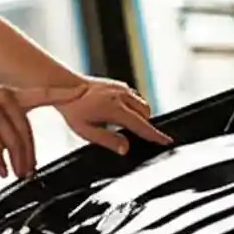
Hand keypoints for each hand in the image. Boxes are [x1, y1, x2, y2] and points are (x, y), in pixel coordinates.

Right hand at [0, 84, 86, 177]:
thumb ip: (2, 118)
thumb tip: (15, 142)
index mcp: (7, 92)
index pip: (42, 92)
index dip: (62, 93)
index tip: (81, 92)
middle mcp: (3, 97)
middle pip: (27, 130)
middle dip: (30, 154)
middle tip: (29, 172)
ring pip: (14, 141)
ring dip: (18, 162)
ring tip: (18, 175)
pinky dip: (0, 162)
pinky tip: (0, 171)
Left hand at [57, 77, 171, 153]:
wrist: (66, 87)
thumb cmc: (74, 110)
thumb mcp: (87, 131)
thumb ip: (108, 141)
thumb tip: (126, 148)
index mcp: (114, 108)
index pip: (141, 125)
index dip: (154, 135)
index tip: (167, 141)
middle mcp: (121, 96)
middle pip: (146, 114)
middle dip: (143, 125)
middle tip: (130, 134)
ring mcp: (121, 88)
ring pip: (142, 104)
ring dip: (139, 115)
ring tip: (121, 123)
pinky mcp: (119, 84)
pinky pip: (135, 97)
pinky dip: (133, 106)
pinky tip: (119, 112)